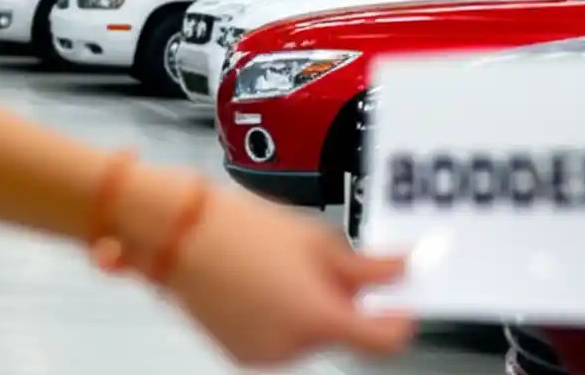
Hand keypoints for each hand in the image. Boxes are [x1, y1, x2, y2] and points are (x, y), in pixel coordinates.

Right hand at [162, 187, 412, 365]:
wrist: (180, 235)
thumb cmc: (241, 230)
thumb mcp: (317, 239)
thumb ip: (368, 266)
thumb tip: (404, 271)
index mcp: (320, 319)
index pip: (385, 340)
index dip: (399, 318)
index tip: (399, 299)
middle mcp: (294, 348)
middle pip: (343, 334)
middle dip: (342, 303)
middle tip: (323, 263)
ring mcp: (265, 355)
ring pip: (310, 337)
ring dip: (310, 310)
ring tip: (283, 268)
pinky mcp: (241, 355)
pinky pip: (279, 340)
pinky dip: (281, 318)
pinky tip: (263, 284)